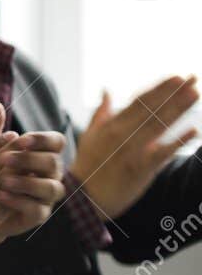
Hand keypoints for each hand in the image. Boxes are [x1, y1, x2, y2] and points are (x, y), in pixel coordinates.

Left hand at [0, 130, 67, 238]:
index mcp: (43, 154)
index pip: (56, 142)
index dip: (42, 139)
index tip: (19, 139)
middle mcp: (51, 175)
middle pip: (53, 163)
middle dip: (29, 159)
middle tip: (3, 159)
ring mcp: (47, 196)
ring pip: (51, 188)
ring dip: (27, 182)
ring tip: (1, 180)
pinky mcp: (39, 215)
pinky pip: (37, 209)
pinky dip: (20, 202)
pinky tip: (0, 195)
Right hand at [70, 76, 199, 220]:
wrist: (84, 197)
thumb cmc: (87, 166)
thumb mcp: (89, 136)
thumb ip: (101, 112)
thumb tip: (107, 90)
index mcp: (112, 126)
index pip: (139, 102)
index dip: (159, 89)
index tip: (176, 77)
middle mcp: (123, 135)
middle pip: (152, 109)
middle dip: (173, 93)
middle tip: (192, 79)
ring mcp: (133, 151)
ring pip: (159, 125)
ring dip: (178, 109)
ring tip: (195, 95)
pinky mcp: (141, 168)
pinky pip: (163, 153)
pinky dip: (178, 142)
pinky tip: (193, 131)